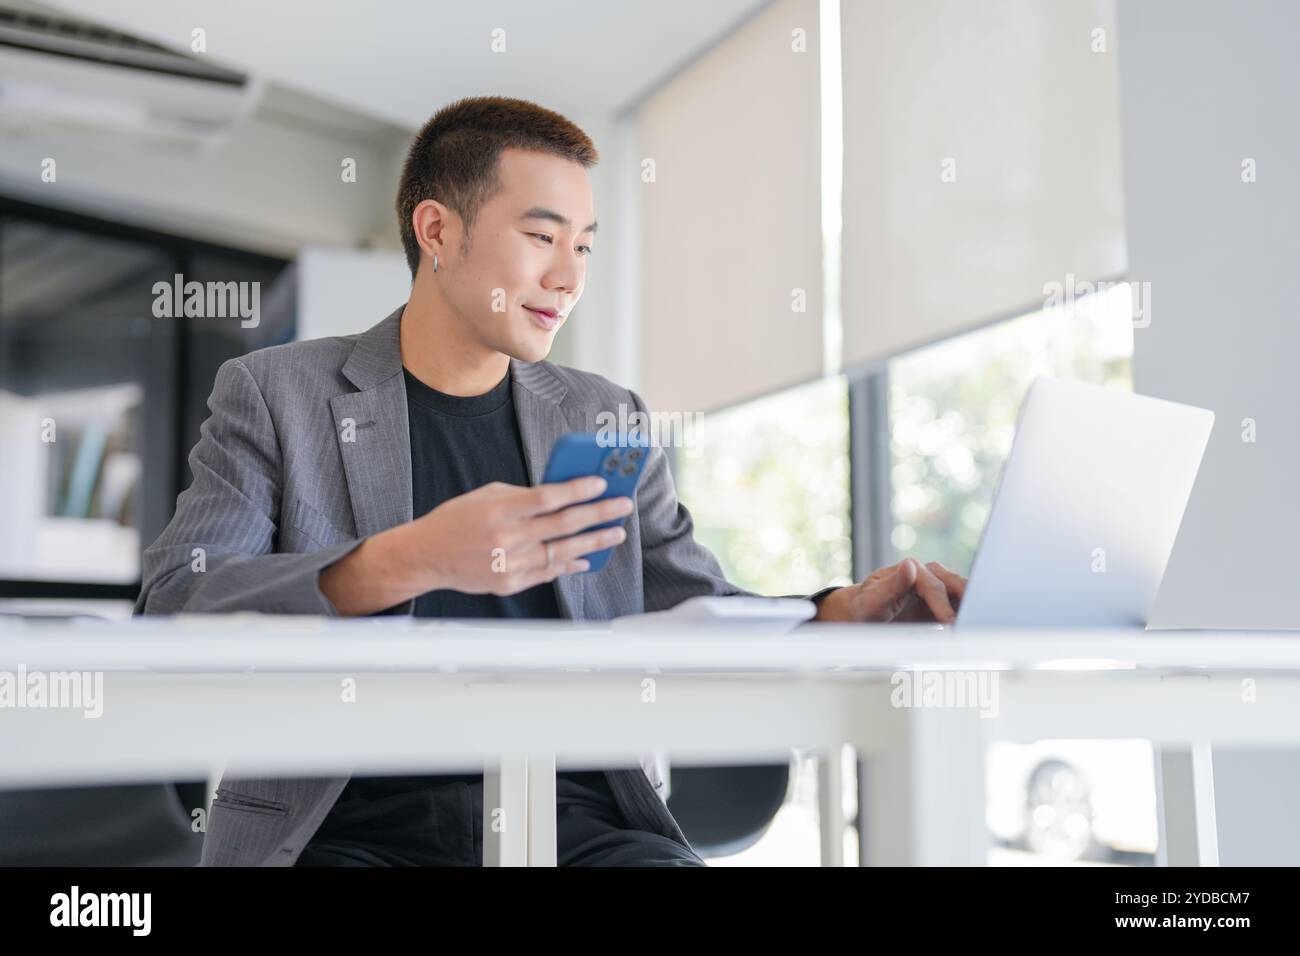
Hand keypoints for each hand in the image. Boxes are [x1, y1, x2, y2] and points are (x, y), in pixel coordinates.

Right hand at [416, 476, 633, 595]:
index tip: (602, 484)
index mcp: (499, 508)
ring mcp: (509, 563)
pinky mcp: (509, 583)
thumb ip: (524, 495)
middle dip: (599, 513)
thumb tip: (565, 494)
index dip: (578, 490)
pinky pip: (548, 573)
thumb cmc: (459, 519)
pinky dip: (570, 564)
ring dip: (594, 541)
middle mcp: (506, 537)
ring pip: (562, 551)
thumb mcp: (487, 495)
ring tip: (616, 532)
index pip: (548, 497)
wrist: (428, 555)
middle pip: (563, 525)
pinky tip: (587, 556)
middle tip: (623, 506)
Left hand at [813, 558, 965, 623]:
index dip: (943, 606)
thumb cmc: (863, 607)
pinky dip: (969, 617)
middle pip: (957, 586)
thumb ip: (892, 584)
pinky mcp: (942, 603)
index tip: (950, 623)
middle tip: (975, 625)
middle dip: (969, 602)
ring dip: (973, 609)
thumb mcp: (872, 599)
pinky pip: (961, 608)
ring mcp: (937, 588)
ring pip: (964, 595)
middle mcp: (928, 574)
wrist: (860, 615)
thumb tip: (910, 566)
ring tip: (981, 629)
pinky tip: (975, 631)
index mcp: (912, 569)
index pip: (935, 587)